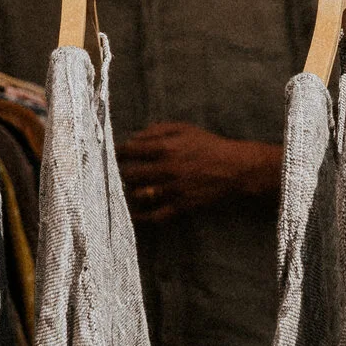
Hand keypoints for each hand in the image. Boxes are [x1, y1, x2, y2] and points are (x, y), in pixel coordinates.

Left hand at [120, 121, 279, 222]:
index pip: (129, 151)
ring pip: (139, 194)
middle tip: (112, 174)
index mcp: (165, 148)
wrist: (236, 168)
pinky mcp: (182, 205)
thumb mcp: (184, 129)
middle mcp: (166, 169)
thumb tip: (132, 137)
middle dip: (119, 173)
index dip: (115, 153)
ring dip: (127, 193)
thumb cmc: (208, 145)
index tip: (109, 155)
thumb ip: (156, 130)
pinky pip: (156, 215)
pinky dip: (141, 217)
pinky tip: (131, 215)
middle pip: (130, 174)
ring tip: (119, 191)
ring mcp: (173, 189)